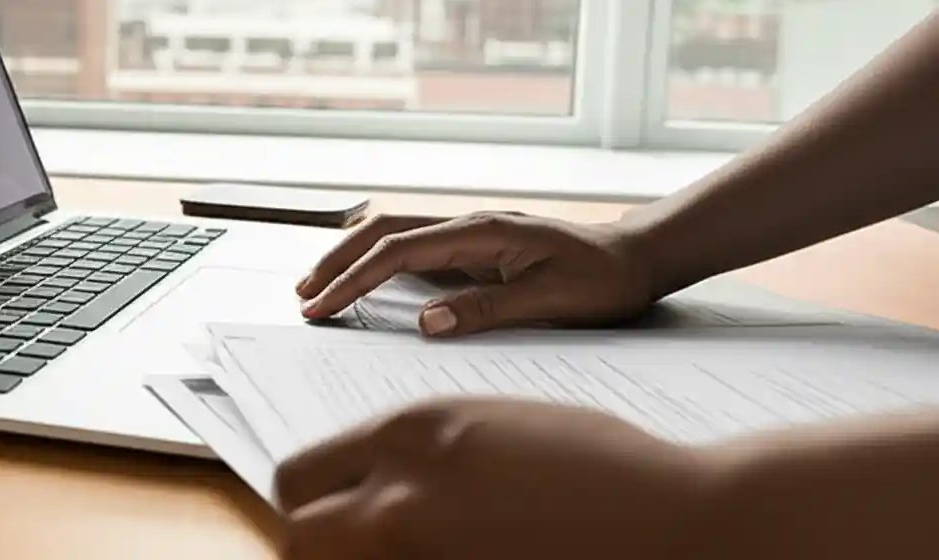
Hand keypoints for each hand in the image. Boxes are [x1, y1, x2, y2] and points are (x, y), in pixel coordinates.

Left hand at [275, 398, 710, 559]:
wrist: (673, 518)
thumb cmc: (598, 462)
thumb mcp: (490, 426)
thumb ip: (422, 452)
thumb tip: (377, 480)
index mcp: (411, 434)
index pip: (299, 475)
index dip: (310, 499)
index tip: (328, 510)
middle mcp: (403, 491)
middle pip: (299, 533)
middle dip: (315, 539)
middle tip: (352, 543)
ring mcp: (426, 546)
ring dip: (358, 557)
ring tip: (406, 548)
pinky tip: (455, 553)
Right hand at [295, 212, 658, 336]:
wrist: (637, 257)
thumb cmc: (603, 280)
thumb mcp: (553, 301)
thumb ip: (488, 310)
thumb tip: (425, 322)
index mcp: (482, 232)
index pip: (398, 252)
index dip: (354, 280)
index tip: (321, 308)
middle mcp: (469, 225)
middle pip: (383, 231)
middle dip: (337, 261)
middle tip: (302, 298)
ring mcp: (470, 234)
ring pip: (394, 235)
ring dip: (352, 258)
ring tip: (318, 288)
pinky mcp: (475, 249)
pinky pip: (414, 250)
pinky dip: (378, 263)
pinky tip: (364, 283)